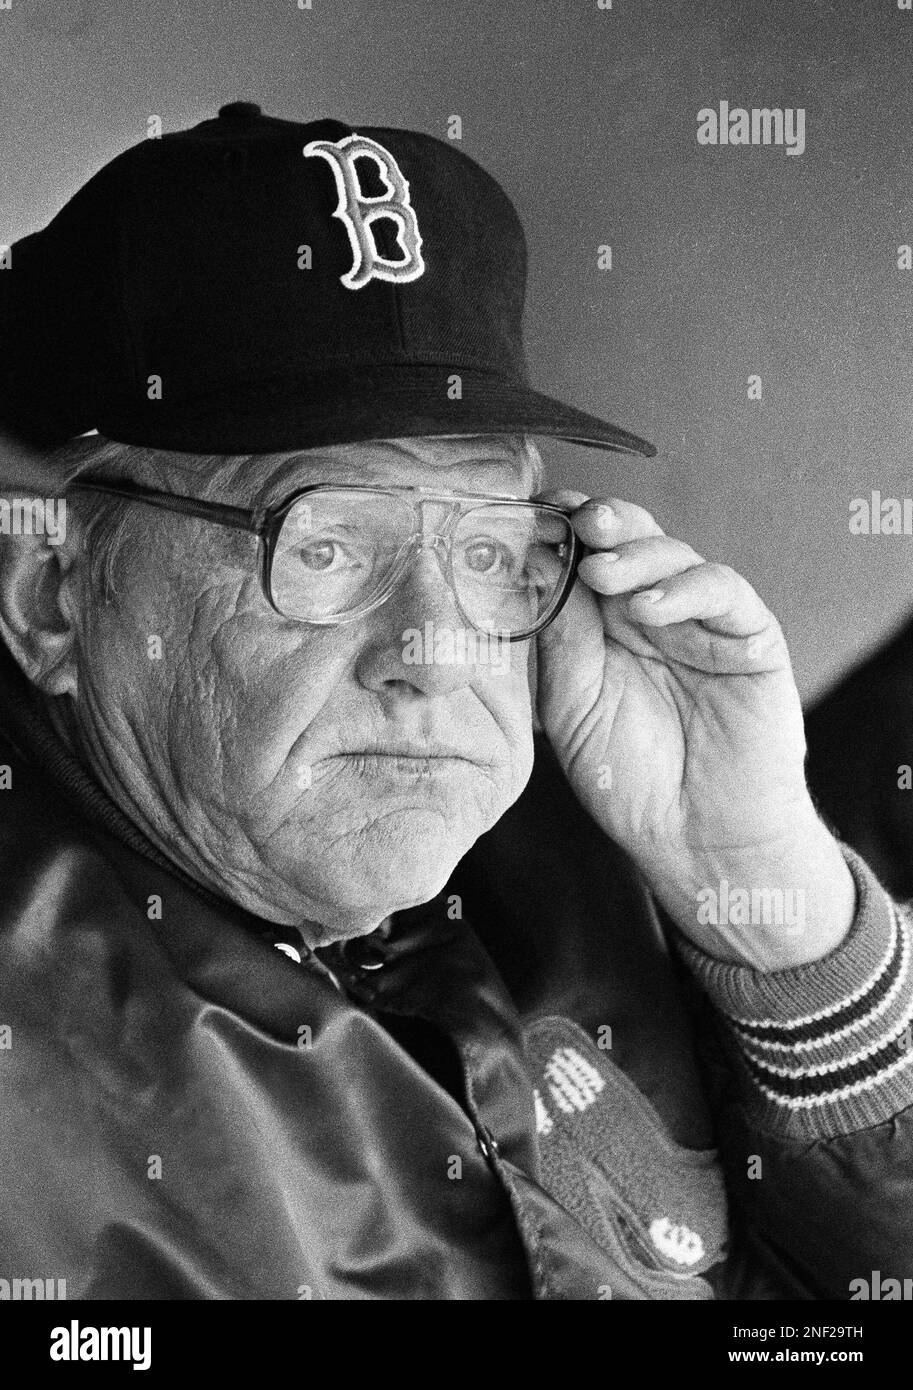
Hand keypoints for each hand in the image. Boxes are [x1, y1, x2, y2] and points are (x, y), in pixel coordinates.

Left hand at [535, 491, 854, 967]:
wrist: (697, 839)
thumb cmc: (630, 779)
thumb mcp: (572, 705)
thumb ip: (561, 637)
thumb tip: (537, 566)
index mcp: (606, 624)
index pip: (586, 556)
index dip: (563, 529)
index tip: (532, 514)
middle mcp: (655, 613)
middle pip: (632, 540)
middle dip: (602, 522)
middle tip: (574, 520)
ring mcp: (704, 622)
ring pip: (675, 555)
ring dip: (636, 553)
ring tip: (600, 568)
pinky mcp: (751, 638)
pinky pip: (723, 592)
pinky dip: (684, 591)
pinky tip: (648, 610)